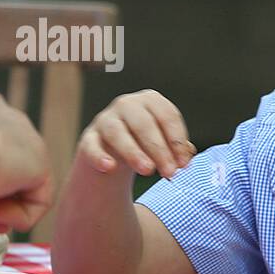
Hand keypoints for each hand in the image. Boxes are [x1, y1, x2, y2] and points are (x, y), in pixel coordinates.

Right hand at [77, 89, 195, 178]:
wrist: (111, 150)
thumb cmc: (145, 143)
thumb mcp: (163, 143)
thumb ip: (177, 150)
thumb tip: (186, 159)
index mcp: (150, 100)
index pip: (167, 116)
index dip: (177, 141)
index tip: (183, 164)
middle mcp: (126, 104)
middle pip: (144, 124)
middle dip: (159, 149)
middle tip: (170, 173)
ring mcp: (105, 120)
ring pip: (117, 133)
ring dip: (133, 152)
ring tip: (147, 171)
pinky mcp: (88, 138)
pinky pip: (92, 146)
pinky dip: (99, 156)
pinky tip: (109, 168)